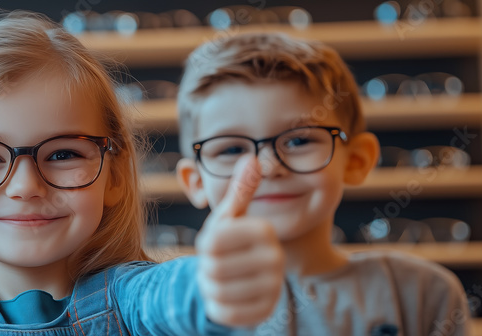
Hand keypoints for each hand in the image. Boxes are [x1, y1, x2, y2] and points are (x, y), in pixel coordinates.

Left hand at [195, 156, 284, 326]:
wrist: (234, 281)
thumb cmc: (227, 244)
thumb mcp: (229, 217)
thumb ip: (239, 192)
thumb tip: (251, 158)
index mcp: (265, 231)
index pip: (213, 241)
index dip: (205, 244)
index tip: (215, 245)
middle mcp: (276, 259)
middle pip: (213, 267)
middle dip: (206, 267)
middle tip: (216, 265)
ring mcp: (273, 289)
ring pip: (216, 290)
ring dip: (209, 287)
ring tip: (220, 280)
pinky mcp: (263, 313)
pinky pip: (223, 312)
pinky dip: (215, 306)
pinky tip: (225, 297)